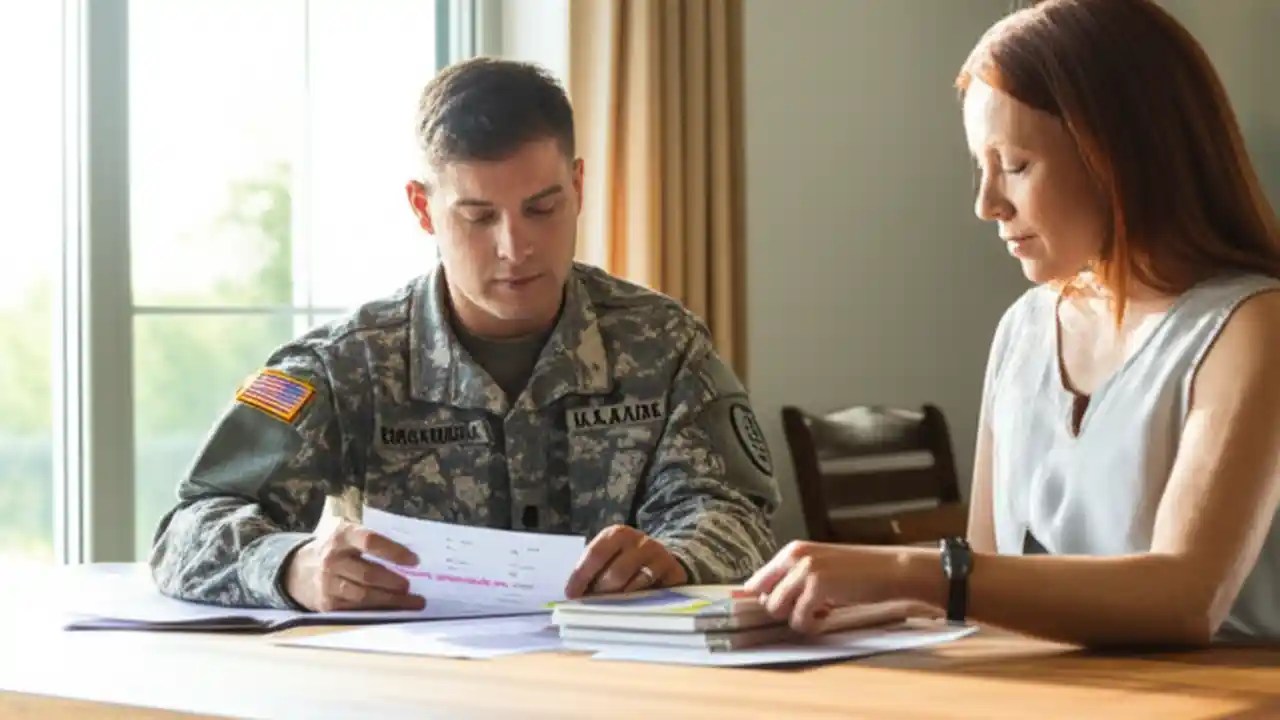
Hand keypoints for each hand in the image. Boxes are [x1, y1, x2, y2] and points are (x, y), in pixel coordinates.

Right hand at [284, 520, 425, 611]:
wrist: (297, 571)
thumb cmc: (335, 548)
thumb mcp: (346, 530)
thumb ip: (369, 534)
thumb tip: (410, 547)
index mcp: (341, 535)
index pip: (370, 541)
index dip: (393, 551)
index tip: (414, 560)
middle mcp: (333, 559)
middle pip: (369, 574)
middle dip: (394, 582)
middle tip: (412, 587)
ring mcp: (329, 584)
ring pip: (364, 596)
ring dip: (391, 601)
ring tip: (413, 602)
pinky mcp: (328, 604)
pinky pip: (357, 610)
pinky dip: (378, 611)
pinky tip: (394, 611)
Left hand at [564, 525, 687, 597]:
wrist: (663, 559)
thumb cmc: (626, 561)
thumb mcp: (609, 558)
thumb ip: (592, 571)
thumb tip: (573, 594)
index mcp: (617, 534)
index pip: (595, 554)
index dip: (581, 576)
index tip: (571, 595)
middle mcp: (639, 540)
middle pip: (615, 573)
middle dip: (601, 593)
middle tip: (592, 605)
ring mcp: (658, 555)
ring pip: (634, 585)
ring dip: (619, 600)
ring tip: (610, 607)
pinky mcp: (672, 572)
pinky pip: (652, 592)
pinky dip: (638, 602)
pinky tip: (631, 607)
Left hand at [744, 541, 910, 633]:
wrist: (890, 570)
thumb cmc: (858, 571)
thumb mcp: (821, 566)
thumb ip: (795, 578)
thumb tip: (768, 601)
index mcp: (792, 550)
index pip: (756, 580)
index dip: (762, 599)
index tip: (773, 611)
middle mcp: (794, 556)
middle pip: (764, 598)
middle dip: (784, 611)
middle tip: (808, 610)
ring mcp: (805, 570)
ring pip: (777, 609)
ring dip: (797, 619)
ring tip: (819, 612)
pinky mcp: (817, 586)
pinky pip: (799, 619)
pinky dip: (811, 625)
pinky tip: (827, 616)